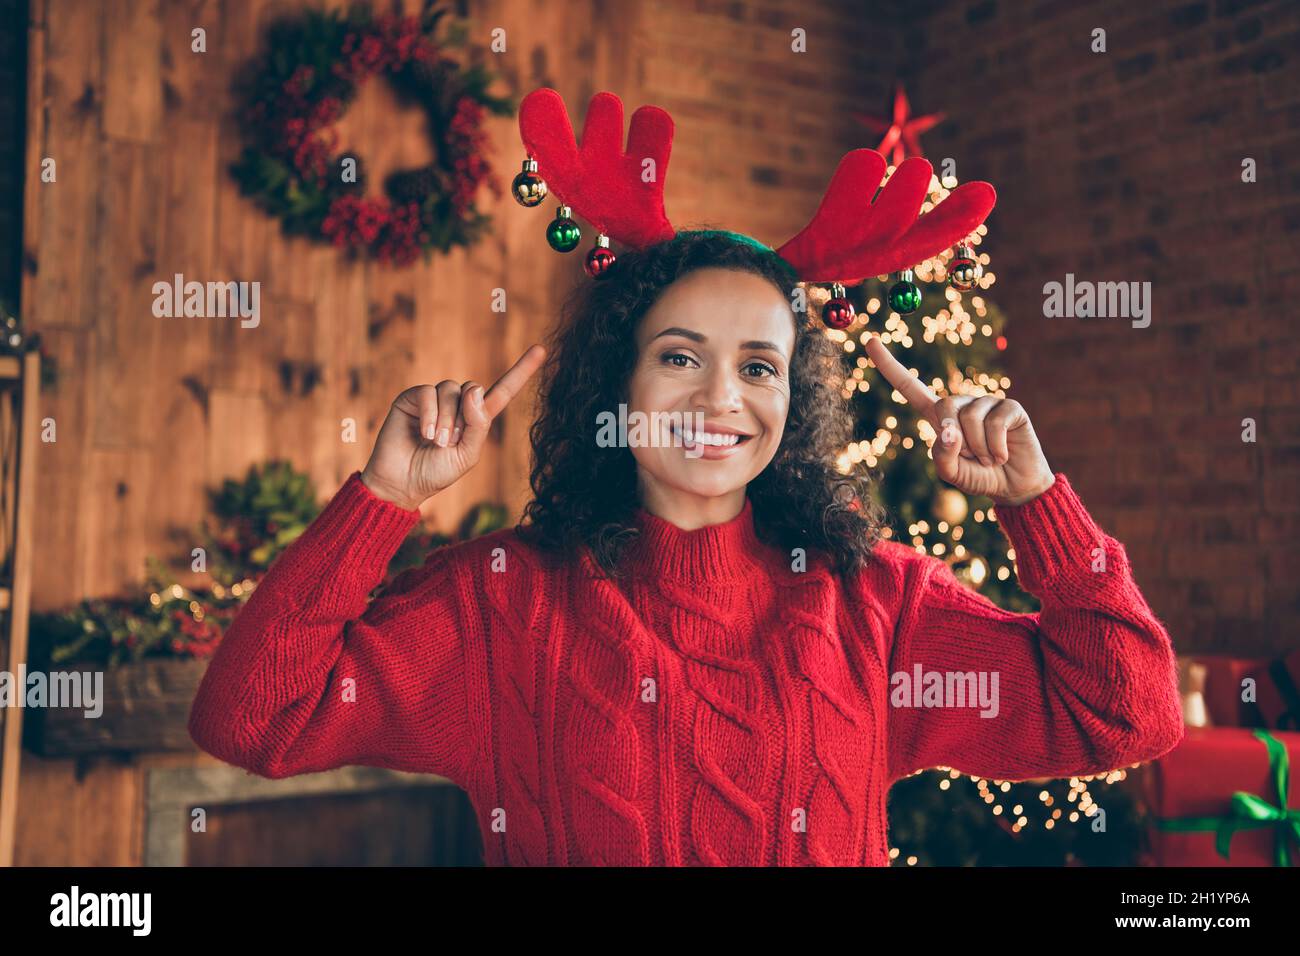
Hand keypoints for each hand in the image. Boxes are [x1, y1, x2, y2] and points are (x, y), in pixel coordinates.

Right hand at [360, 345, 546, 509]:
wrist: (402, 483)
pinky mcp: (411, 399)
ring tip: (435, 441)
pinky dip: (429, 413)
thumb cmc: (436, 472)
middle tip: (448, 443)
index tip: (541, 350)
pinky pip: (427, 392)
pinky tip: (424, 432)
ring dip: (446, 419)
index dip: (521, 371)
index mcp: (476, 419)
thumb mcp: (467, 455)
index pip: (502, 391)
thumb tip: (473, 390)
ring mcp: (433, 400)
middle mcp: (457, 404)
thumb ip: (478, 425)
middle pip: (472, 388)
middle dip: (463, 417)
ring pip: (450, 389)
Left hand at [863, 334, 1054, 506]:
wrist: (1013, 486)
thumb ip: (943, 455)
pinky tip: (1003, 455)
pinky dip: (997, 448)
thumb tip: (951, 430)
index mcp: (938, 415)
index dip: (889, 366)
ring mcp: (986, 402)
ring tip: (988, 458)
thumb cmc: (978, 476)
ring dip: (979, 449)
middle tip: (972, 458)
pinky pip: (996, 424)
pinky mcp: (1010, 407)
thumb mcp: (951, 472)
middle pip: (944, 406)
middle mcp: (961, 403)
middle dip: (957, 441)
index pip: (910, 387)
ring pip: (970, 418)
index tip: (870, 341)